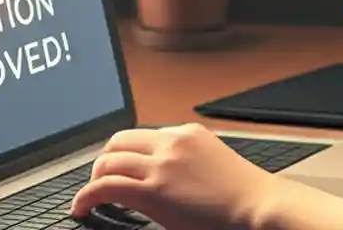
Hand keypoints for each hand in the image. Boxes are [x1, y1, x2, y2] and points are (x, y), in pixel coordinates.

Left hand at [70, 123, 282, 229]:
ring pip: (108, 161)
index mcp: (188, 134)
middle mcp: (172, 142)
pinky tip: (83, 208)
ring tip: (89, 198)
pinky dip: (87, 196)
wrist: (259, 207)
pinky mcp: (153, 190)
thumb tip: (170, 181)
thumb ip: (189, 164)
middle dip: (104, 161)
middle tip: (99, 181)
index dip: (126, 155)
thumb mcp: (214, 165)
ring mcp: (162, 164)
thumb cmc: (245, 197)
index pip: (143, 136)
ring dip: (93, 179)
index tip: (120, 169)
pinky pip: (106, 187)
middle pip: (119, 141)